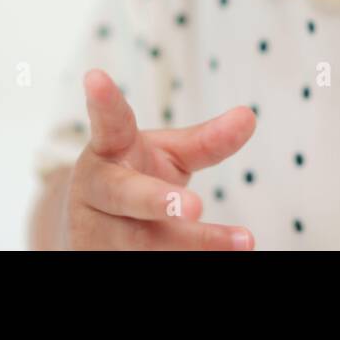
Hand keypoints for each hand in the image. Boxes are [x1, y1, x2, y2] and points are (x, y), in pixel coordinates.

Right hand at [62, 68, 257, 249]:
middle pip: (127, 196)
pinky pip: (144, 264)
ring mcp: (94, 233)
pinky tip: (219, 257)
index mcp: (109, 150)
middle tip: (197, 205)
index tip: (94, 75)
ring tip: (241, 242)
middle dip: (160, 201)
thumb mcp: (167, 155)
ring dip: (192, 245)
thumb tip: (250, 116)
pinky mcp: (96, 261)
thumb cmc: (135, 177)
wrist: (88, 229)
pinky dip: (184, 261)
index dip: (103, 101)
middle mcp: (98, 190)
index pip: (108, 123)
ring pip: (142, 244)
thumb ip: (206, 140)